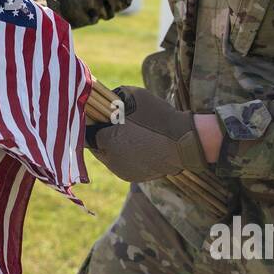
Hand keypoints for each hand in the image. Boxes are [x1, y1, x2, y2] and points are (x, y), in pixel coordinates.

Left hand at [84, 85, 206, 182]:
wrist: (186, 141)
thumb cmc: (159, 116)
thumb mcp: (134, 96)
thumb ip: (113, 97)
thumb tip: (102, 99)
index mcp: (108, 141)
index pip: (87, 131)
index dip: (92, 122)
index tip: (96, 115)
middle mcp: (111, 160)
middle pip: (96, 147)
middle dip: (101, 136)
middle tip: (109, 124)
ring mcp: (122, 171)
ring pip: (108, 158)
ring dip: (111, 147)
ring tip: (125, 134)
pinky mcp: (133, 177)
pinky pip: (121, 164)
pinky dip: (124, 156)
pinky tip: (136, 145)